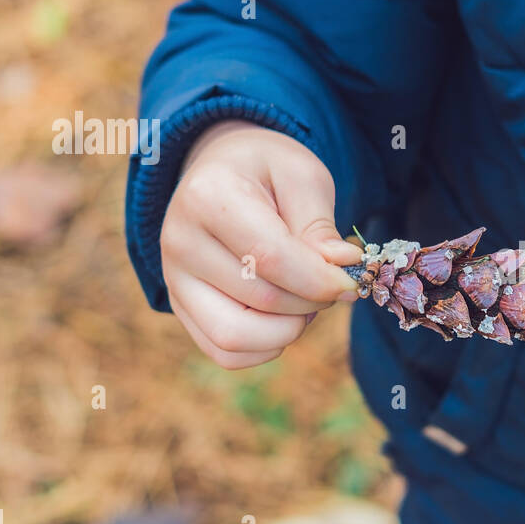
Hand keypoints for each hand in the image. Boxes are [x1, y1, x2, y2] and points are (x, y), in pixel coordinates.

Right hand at [160, 120, 361, 368]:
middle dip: (312, 302)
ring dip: (287, 330)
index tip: (350, 281)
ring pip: (235, 337)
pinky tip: (284, 317)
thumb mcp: (302, 176)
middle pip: (261, 300)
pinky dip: (265, 347)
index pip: (271, 259)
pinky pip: (224, 352)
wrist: (221, 171)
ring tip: (304, 301)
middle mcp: (180, 242)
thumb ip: (319, 226)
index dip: (320, 280)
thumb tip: (339, 272)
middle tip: (329, 283)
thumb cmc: (266, 171)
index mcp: (208, 198)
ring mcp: (175, 279)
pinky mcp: (181, 306)